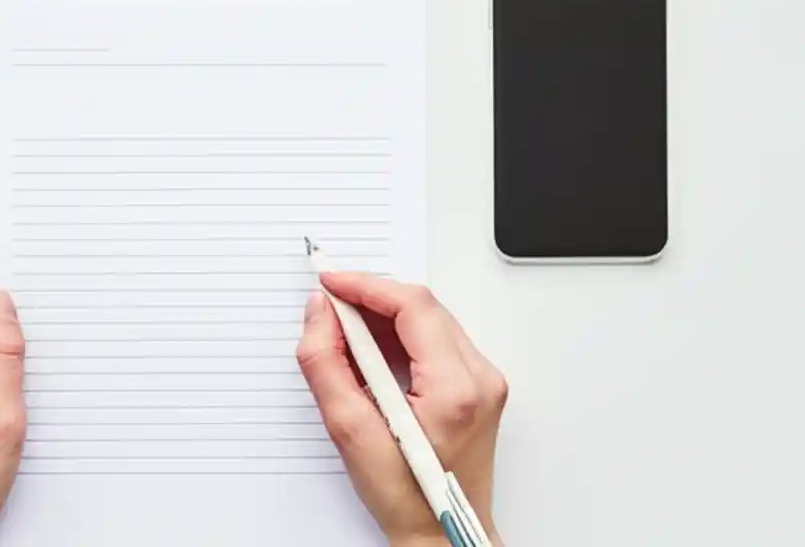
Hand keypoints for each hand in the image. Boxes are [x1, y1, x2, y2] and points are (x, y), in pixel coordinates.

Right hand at [296, 273, 507, 546]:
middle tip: (330, 304)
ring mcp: (484, 382)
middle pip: (423, 308)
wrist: (442, 536)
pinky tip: (370, 349)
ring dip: (385, 316)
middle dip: (372, 298)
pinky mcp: (477, 387)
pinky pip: (436, 341)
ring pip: (429, 321)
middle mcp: (480, 378)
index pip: (412, 307)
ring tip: (344, 328)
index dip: (366, 287)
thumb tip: (320, 316)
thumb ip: (326, 366)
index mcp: (456, 388)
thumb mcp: (350, 433)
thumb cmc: (406, 498)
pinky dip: (400, 336)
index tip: (331, 284)